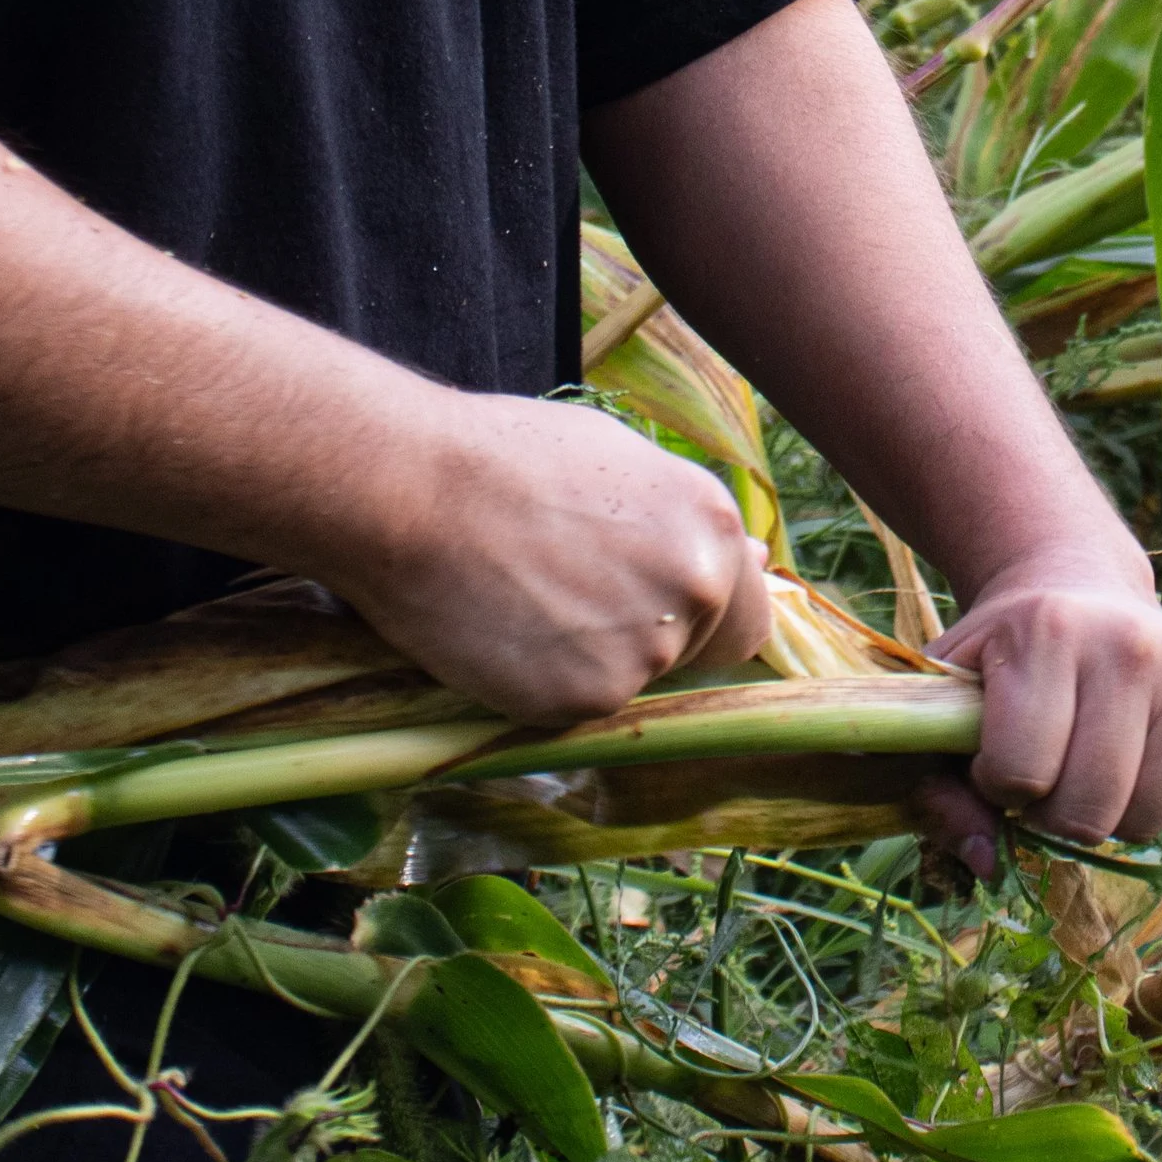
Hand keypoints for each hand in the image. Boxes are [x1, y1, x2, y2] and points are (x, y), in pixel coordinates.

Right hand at [338, 393, 771, 724]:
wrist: (412, 490)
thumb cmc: (504, 457)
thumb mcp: (620, 461)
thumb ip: (684, 522)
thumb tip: (750, 558)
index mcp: (711, 526)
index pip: (747, 610)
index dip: (703, 615)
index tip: (654, 607)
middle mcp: (698, 591)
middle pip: (696, 651)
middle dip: (647, 635)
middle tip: (570, 596)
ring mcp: (647, 650)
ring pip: (632, 678)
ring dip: (591, 657)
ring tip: (524, 598)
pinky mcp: (587, 697)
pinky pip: (576, 704)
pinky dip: (543, 682)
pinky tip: (503, 630)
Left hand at [928, 548, 1161, 848]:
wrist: (1078, 588)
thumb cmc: (1006, 659)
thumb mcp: (947, 705)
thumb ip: (939, 788)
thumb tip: (986, 864)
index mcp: (1047, 630)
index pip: (1020, 773)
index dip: (999, 783)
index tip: (998, 753)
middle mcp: (1131, 640)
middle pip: (1090, 808)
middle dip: (1057, 812)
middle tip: (1051, 769)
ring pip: (1153, 813)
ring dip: (1116, 811)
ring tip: (1097, 757)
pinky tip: (1149, 751)